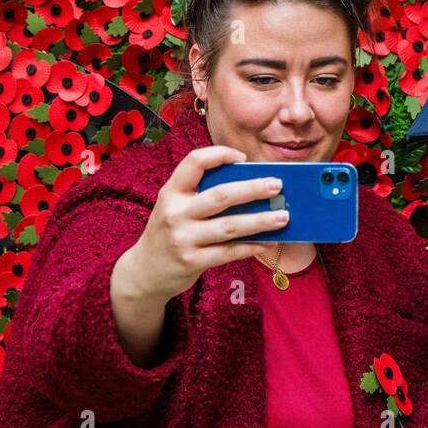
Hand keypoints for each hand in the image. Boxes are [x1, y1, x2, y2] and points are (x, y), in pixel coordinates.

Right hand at [123, 146, 288, 302]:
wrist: (144, 272)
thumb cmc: (169, 231)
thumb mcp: (175, 207)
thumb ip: (201, 194)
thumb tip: (251, 185)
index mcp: (171, 192)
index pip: (194, 162)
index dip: (220, 155)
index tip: (243, 158)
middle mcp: (175, 213)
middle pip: (220, 196)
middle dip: (252, 189)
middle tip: (277, 185)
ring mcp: (183, 239)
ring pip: (230, 226)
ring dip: (260, 220)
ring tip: (283, 217)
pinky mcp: (193, 261)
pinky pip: (229, 252)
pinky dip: (252, 246)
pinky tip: (269, 242)